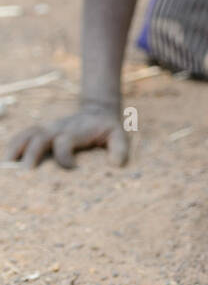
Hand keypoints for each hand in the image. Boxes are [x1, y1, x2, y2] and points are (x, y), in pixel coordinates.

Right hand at [5, 105, 129, 169]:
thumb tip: (115, 165)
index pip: (65, 141)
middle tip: (25, 173)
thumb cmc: (107, 129)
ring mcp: (49, 128)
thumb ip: (119, 148)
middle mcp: (59, 128)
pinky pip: (24, 134)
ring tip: (7, 165)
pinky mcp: (43, 131)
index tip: (71, 168)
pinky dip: (14, 144)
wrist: (98, 111)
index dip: (65, 155)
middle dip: (32, 154)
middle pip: (41, 137)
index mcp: (76, 131)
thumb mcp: (119, 135)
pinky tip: (7, 159)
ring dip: (16, 147)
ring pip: (28, 134)